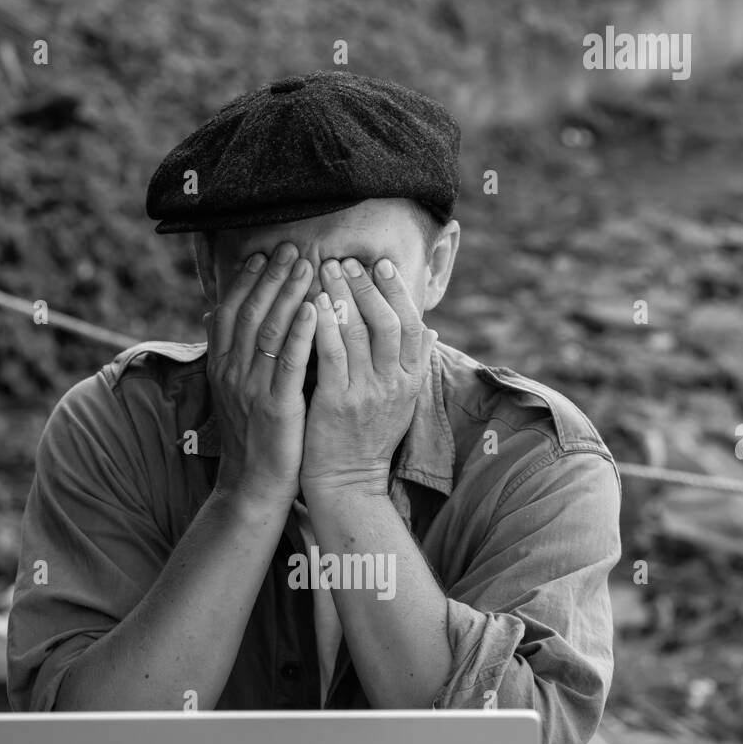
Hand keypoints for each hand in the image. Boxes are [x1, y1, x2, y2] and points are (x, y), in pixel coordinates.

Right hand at [204, 242, 316, 508]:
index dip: (246, 281)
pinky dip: (300, 333)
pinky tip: (313, 309)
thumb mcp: (231, 391)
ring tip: (307, 265)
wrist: (251, 486)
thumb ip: (228, 353)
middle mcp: (232, 374)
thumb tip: (214, 313)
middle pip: (250, 313)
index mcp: (221, 368)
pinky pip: (289, 363)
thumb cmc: (250, 438)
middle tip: (292, 248)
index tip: (264, 255)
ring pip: (269, 331)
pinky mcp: (277, 407)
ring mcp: (253, 390)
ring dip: (288, 294)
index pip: (230, 312)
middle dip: (271, 277)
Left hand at [300, 257, 436, 496]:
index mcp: (410, 381)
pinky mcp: (336, 403)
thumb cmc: (370, 438)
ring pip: (358, 332)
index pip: (411, 325)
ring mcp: (365, 394)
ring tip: (325, 270)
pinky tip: (312, 304)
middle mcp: (393, 384)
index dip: (397, 292)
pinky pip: (331, 355)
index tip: (381, 266)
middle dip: (366, 287)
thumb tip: (431, 331)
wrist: (348, 482)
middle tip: (347, 261)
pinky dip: (323, 325)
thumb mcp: (403, 402)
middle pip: (386, 322)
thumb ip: (415, 365)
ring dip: (341, 296)